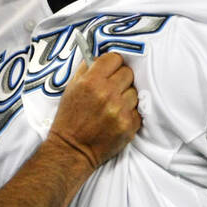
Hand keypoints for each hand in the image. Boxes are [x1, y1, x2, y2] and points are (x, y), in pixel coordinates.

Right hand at [48, 51, 140, 167]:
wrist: (72, 150)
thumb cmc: (69, 119)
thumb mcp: (70, 89)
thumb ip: (85, 69)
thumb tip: (98, 55)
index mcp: (91, 82)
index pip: (115, 58)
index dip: (112, 63)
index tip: (109, 70)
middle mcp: (107, 94)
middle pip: (128, 73)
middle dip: (119, 79)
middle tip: (110, 89)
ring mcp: (120, 110)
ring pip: (134, 91)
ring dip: (125, 97)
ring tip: (112, 106)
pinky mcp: (129, 125)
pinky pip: (137, 110)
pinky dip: (128, 113)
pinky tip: (115, 118)